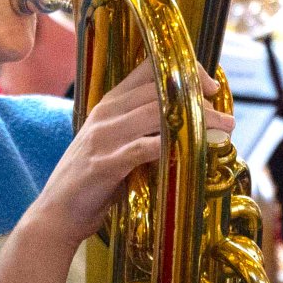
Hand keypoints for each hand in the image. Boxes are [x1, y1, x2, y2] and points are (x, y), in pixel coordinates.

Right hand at [26, 60, 233, 250]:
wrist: (56, 214)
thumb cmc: (92, 183)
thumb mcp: (116, 145)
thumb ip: (143, 131)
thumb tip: (189, 126)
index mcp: (109, 104)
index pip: (149, 68)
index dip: (185, 70)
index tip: (210, 86)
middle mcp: (106, 114)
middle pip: (160, 89)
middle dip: (200, 99)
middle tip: (226, 118)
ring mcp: (104, 137)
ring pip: (158, 114)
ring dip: (196, 121)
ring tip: (223, 132)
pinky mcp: (105, 164)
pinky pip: (145, 147)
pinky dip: (172, 146)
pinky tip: (194, 151)